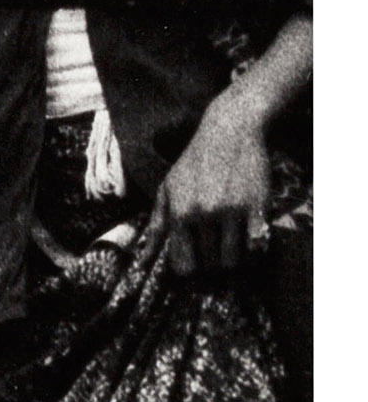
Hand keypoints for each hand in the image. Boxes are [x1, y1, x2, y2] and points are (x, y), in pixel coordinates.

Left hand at [159, 92, 272, 278]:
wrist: (229, 131)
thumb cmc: (194, 162)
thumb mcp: (168, 188)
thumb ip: (157, 224)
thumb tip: (143, 257)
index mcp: (180, 214)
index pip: (183, 264)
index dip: (190, 269)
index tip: (196, 263)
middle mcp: (204, 215)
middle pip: (209, 265)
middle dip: (212, 264)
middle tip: (215, 251)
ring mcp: (232, 211)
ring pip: (233, 260)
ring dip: (233, 258)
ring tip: (230, 243)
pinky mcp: (257, 206)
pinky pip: (256, 244)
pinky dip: (253, 247)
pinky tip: (249, 235)